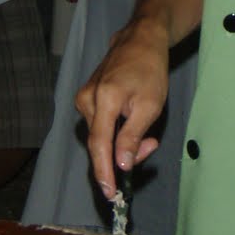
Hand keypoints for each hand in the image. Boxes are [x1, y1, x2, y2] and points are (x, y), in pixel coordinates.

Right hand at [75, 16, 168, 197]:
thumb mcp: (150, 105)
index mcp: (103, 99)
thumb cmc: (149, 69)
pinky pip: (99, 125)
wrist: (140, 40)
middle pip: (100, 143)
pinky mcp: (86, 98)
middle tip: (150, 147)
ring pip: (100, 136)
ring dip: (121, 143)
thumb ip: (132, 136)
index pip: (99, 145)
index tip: (110, 194)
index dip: (103, 172)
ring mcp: (83, 98)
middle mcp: (86, 99)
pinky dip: (116, 132)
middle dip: (123, 155)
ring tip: (147, 133)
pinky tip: (132, 124)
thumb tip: (121, 164)